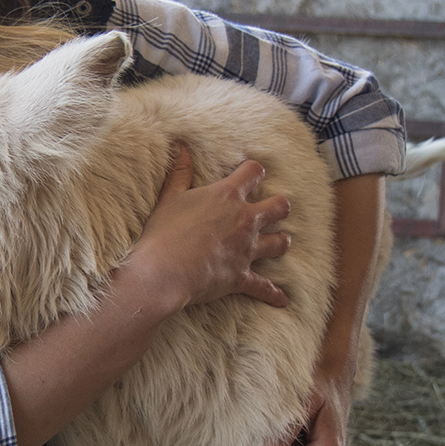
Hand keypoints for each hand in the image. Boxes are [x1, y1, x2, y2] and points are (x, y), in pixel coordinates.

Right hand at [124, 144, 292, 310]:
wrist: (161, 273)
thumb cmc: (163, 233)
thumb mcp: (169, 197)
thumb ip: (180, 171)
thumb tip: (181, 146)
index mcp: (228, 197)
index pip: (253, 172)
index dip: (253, 171)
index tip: (250, 173)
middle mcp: (245, 221)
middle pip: (279, 207)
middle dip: (278, 207)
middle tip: (271, 209)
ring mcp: (247, 250)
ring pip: (280, 243)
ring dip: (280, 242)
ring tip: (278, 242)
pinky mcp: (242, 277)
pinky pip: (265, 287)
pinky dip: (274, 294)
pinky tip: (283, 299)